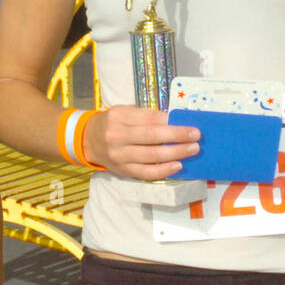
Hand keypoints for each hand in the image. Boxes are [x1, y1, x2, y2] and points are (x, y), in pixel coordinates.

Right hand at [83, 105, 199, 180]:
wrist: (88, 140)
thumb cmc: (112, 123)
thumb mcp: (124, 112)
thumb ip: (146, 116)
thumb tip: (175, 121)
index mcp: (119, 116)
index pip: (149, 118)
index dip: (171, 121)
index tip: (189, 123)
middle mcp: (117, 135)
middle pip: (152, 136)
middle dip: (177, 136)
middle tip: (196, 136)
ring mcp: (119, 155)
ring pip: (151, 155)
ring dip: (175, 153)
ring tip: (192, 150)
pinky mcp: (123, 170)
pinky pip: (146, 172)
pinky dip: (164, 170)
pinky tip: (178, 165)